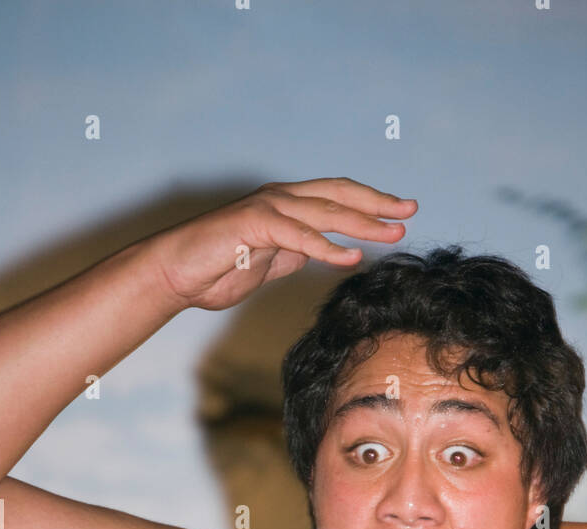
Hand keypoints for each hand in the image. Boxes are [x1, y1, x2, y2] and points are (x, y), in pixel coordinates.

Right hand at [151, 177, 417, 310]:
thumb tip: (325, 253)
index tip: (400, 215)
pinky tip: (350, 258)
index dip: (370, 203)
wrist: (176, 274)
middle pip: (338, 195)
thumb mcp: (270, 263)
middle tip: (410, 211)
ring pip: (323, 212)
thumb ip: (296, 253)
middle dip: (377, 203)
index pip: (337, 198)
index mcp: (287, 206)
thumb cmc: (216, 269)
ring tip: (391, 234)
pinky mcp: (253, 225)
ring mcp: (267, 208)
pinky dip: (325, 247)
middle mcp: (280, 199)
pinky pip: (297, 236)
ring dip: (362, 223)